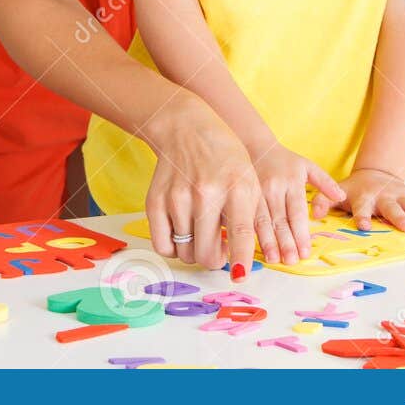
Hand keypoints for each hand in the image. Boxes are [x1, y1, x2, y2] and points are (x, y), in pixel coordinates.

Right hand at [143, 96, 261, 272]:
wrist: (187, 128)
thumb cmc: (225, 157)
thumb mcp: (249, 181)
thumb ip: (249, 219)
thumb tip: (240, 261)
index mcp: (236, 187)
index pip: (240, 235)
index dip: (239, 261)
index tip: (239, 276)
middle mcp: (205, 194)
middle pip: (207, 254)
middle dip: (217, 260)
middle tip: (221, 249)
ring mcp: (176, 197)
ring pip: (186, 253)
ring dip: (196, 251)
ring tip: (202, 234)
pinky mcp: (155, 200)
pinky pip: (163, 245)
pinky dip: (174, 248)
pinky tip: (184, 233)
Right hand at [247, 141, 344, 264]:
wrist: (254, 145)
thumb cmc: (285, 160)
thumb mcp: (308, 166)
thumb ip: (325, 182)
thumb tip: (341, 197)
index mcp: (291, 182)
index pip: (297, 212)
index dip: (301, 233)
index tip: (305, 251)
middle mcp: (273, 188)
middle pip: (280, 220)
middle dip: (285, 242)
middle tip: (291, 261)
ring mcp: (256, 193)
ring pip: (262, 221)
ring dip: (268, 242)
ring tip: (274, 259)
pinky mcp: (243, 197)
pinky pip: (248, 218)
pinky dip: (252, 234)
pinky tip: (253, 247)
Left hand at [313, 167, 404, 231]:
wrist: (375, 174)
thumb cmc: (355, 190)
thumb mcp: (338, 193)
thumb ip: (324, 201)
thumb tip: (313, 214)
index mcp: (364, 196)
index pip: (362, 208)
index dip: (362, 216)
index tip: (363, 226)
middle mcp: (384, 196)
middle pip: (391, 208)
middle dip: (398, 217)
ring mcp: (401, 196)